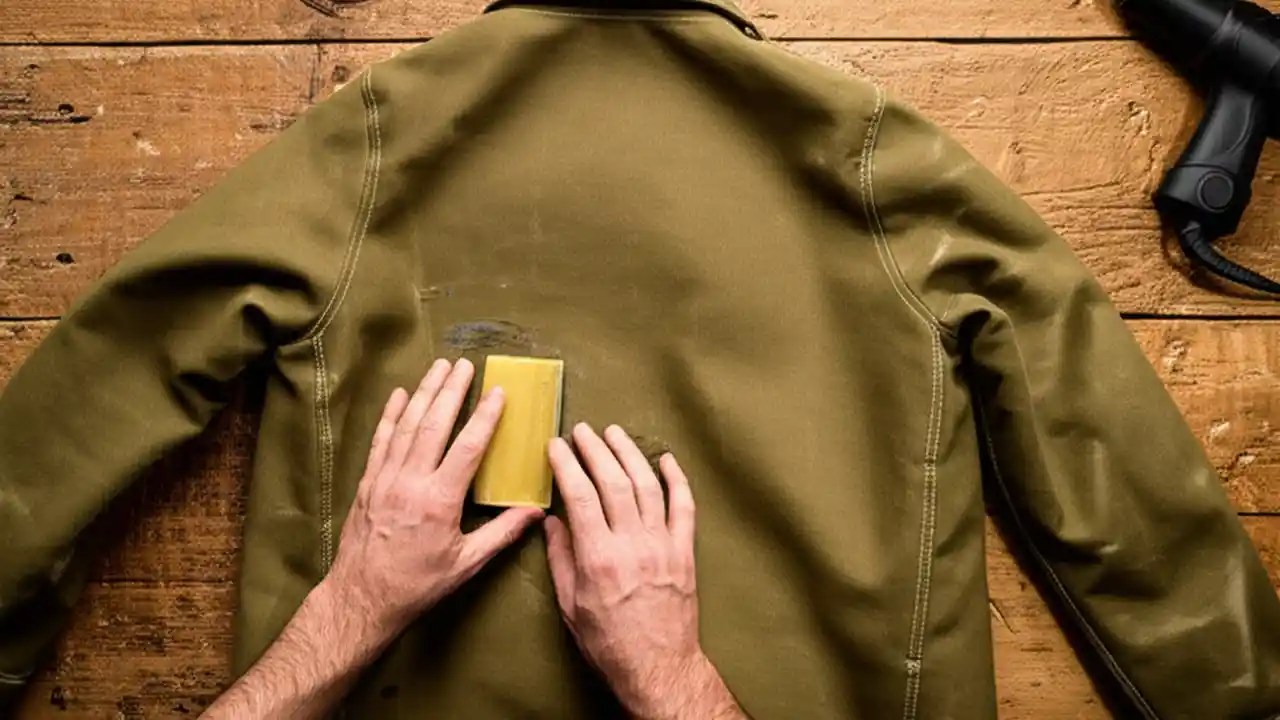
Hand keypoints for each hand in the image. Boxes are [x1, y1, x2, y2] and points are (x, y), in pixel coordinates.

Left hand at [326, 358, 543, 636]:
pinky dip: (390, 414)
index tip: (497, 392)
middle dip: (451, 391)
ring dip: (424, 393)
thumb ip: (502, 534)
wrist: (363, 598)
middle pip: (434, 424)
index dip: (484, 416)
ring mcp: (385, 478)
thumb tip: (536, 513)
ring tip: (438, 367)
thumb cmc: (417, 585)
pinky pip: (381, 440)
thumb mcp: (466, 564)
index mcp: (440, 500)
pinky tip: (399, 394)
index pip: (468, 447)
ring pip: (407, 425)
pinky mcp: (368, 482)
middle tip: (465, 365)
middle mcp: (411, 481)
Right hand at [545, 423, 743, 719]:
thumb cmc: (608, 642)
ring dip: (629, 454)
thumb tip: (552, 522)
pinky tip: (665, 460)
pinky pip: (684, 506)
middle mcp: (632, 544)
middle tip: (583, 430)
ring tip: (615, 434)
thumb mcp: (570, 605)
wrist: (657, 666)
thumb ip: (560, 559)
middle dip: (595, 450)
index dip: (567, 464)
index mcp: (598, 557)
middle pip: (613, 481)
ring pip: (647, 485)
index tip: (557, 445)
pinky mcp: (684, 552)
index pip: (579, 495)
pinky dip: (676, 479)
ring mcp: (662, 545)